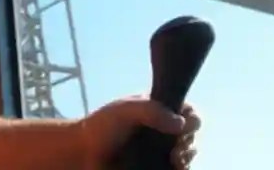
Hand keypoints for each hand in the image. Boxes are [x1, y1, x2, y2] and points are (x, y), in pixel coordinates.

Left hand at [78, 97, 200, 168]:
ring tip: (175, 161)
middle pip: (191, 136)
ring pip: (187, 157)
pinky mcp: (154, 167)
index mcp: (159, 110)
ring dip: (187, 158)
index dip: (192, 119)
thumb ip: (152, 110)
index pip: (188, 112)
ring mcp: (159, 152)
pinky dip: (178, 169)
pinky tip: (173, 168)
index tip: (183, 127)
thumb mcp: (126, 110)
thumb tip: (180, 123)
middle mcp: (162, 131)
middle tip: (176, 150)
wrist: (82, 153)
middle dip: (189, 143)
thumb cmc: (101, 127)